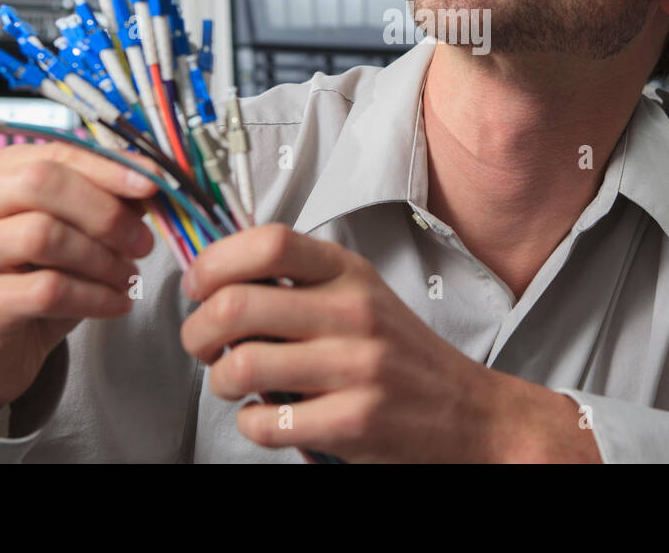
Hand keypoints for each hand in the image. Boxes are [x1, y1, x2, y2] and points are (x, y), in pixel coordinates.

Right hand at [0, 141, 159, 412]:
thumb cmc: (38, 275)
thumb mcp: (74, 229)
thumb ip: (106, 198)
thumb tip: (152, 179)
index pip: (54, 153)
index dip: (109, 166)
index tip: (153, 182)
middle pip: (42, 184)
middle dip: (105, 212)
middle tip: (143, 242)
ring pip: (44, 236)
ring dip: (103, 259)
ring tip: (129, 276)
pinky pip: (48, 290)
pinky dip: (96, 296)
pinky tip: (118, 303)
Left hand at [179, 223, 600, 461]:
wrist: (470, 414)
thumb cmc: (400, 354)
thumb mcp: (362, 296)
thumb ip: (301, 282)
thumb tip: (217, 278)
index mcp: (350, 273)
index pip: (267, 243)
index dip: (214, 263)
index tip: (197, 287)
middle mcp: (354, 312)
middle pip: (236, 305)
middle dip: (197, 331)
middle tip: (202, 345)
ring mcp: (356, 368)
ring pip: (242, 367)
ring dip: (221, 381)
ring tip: (235, 384)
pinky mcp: (355, 422)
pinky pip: (265, 423)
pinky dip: (251, 425)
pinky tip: (269, 419)